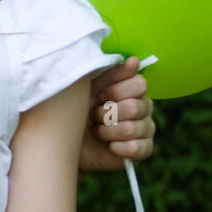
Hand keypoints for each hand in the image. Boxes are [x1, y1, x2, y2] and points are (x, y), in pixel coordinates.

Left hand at [80, 56, 155, 171]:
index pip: (139, 84)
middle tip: (94, 116)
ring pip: (132, 129)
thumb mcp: (89, 86)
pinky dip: (116, 147)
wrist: (66, 140)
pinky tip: (108, 146)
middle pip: (135, 107)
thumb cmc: (77, 109)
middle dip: (107, 113)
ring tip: (98, 131)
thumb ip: (111, 73)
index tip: (98, 96)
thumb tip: (134, 60)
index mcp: (133, 89)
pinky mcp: (142, 150)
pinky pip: (136, 148)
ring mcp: (145, 129)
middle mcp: (144, 107)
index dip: (114, 91)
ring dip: (107, 131)